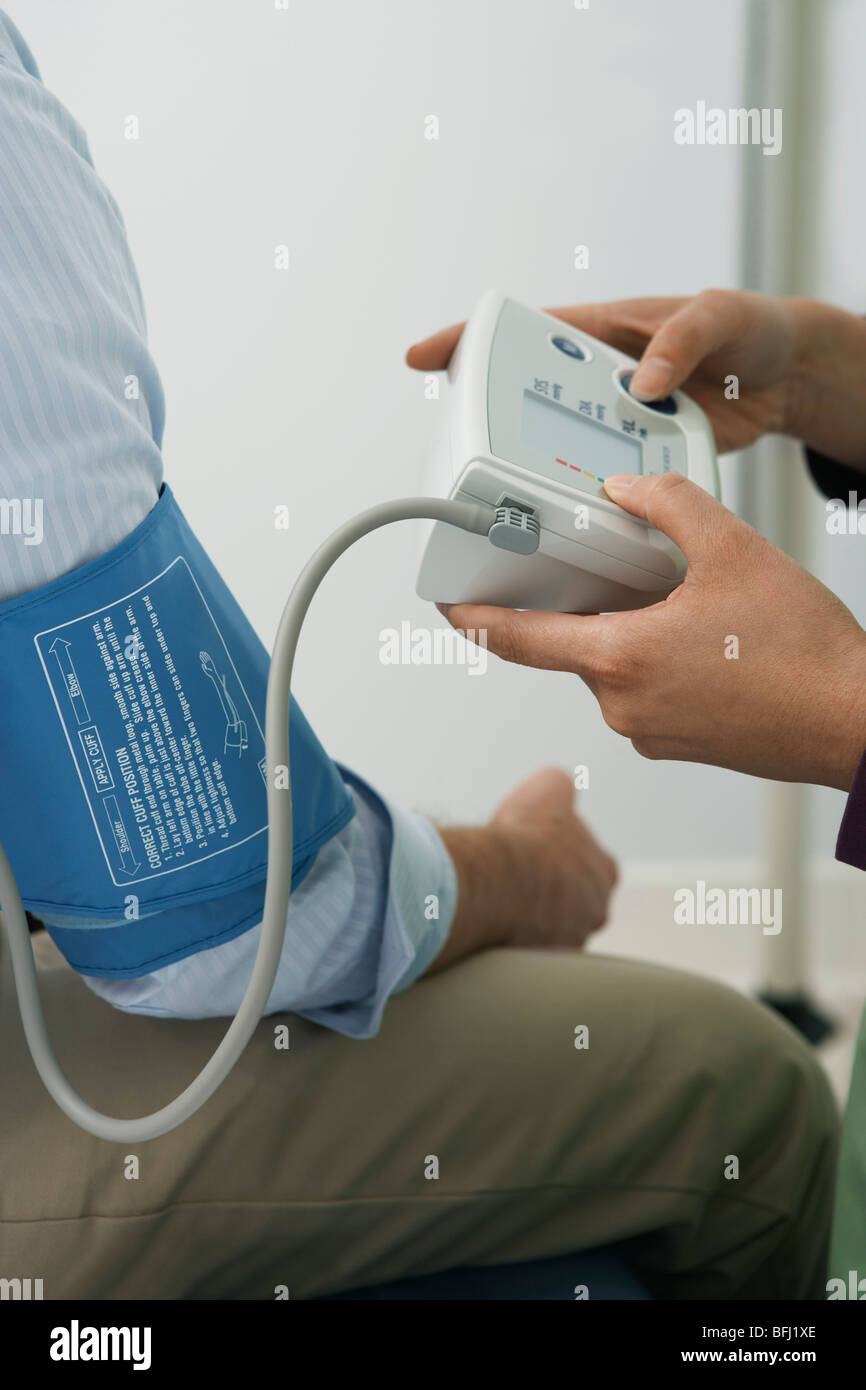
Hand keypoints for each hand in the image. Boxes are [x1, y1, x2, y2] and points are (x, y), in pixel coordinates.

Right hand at [407, 290, 865, 465]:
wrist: (789, 381)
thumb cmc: (751, 330)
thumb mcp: (720, 316)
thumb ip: (681, 340)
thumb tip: (640, 380)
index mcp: (604, 331)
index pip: (525, 331)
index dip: (470, 343)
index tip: (424, 357)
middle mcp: (599, 378)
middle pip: (527, 401)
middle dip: (490, 427)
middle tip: (463, 457)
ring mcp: (616, 420)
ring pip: (561, 448)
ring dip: (542, 472)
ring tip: (519, 498)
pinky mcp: (640, 457)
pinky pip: (605, 480)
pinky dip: (592, 500)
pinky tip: (583, 518)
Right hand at [431, 768, 617, 973]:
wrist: (500, 881)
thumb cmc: (528, 836)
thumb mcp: (549, 787)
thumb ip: (560, 787)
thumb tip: (558, 786)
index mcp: (604, 872)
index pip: (594, 864)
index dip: (564, 855)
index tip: (538, 850)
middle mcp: (595, 912)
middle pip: (575, 902)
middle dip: (552, 892)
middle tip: (520, 877)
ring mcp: (569, 942)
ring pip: (552, 931)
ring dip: (532, 918)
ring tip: (503, 901)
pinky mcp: (539, 966)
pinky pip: (527, 954)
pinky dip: (512, 941)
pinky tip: (494, 922)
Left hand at [439, 474, 865, 792]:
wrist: (852, 722)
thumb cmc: (802, 650)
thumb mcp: (734, 549)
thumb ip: (668, 506)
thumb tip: (625, 490)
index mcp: (621, 658)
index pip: (518, 640)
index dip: (473, 619)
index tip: (446, 605)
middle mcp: (622, 704)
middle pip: (575, 644)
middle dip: (595, 607)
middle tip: (636, 574)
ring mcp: (647, 732)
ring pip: (614, 666)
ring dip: (634, 633)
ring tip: (695, 608)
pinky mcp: (675, 745)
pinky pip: (644, 693)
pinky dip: (659, 662)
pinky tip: (710, 643)